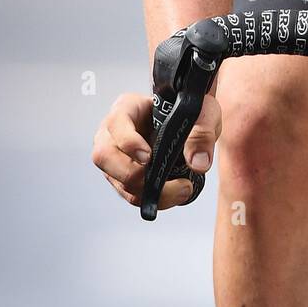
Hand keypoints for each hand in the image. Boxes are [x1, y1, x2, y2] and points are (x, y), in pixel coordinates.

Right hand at [92, 90, 221, 208]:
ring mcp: (115, 156)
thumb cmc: (189, 110)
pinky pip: (130, 194)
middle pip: (104, 157)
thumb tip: (198, 164)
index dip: (128, 142)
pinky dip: (153, 199)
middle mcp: (113, 133)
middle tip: (163, 181)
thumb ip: (203, 131)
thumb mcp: (203, 111)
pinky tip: (176, 194)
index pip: (116, 123)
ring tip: (182, 189)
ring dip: (148, 193)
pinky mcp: (123, 176)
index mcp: (127, 107)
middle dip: (133, 175)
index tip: (148, 157)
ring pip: (116, 181)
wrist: (189, 122)